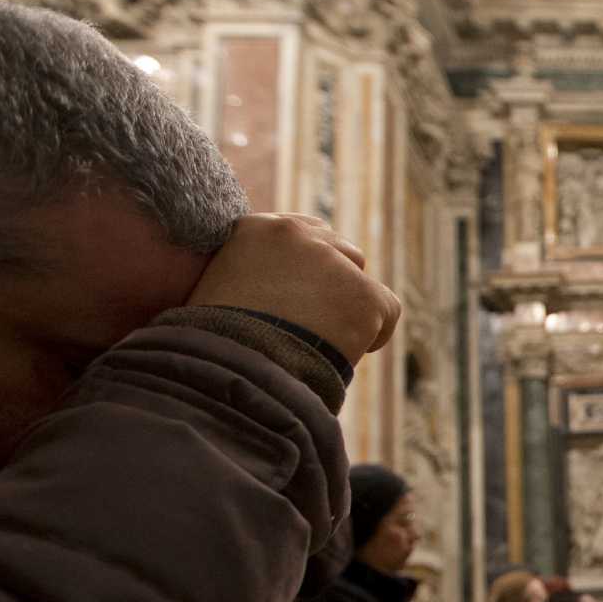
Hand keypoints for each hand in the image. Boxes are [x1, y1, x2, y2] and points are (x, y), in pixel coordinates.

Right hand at [186, 214, 401, 361]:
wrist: (228, 373)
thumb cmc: (214, 348)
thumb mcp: (218, 295)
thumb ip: (251, 277)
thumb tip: (279, 293)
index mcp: (252, 229)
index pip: (302, 233)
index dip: (309, 271)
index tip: (301, 300)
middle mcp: (293, 233)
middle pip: (341, 251)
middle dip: (333, 287)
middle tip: (312, 327)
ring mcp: (330, 261)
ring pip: (361, 282)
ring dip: (348, 311)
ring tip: (318, 344)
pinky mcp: (361, 293)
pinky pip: (388, 310)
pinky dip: (374, 336)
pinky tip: (344, 354)